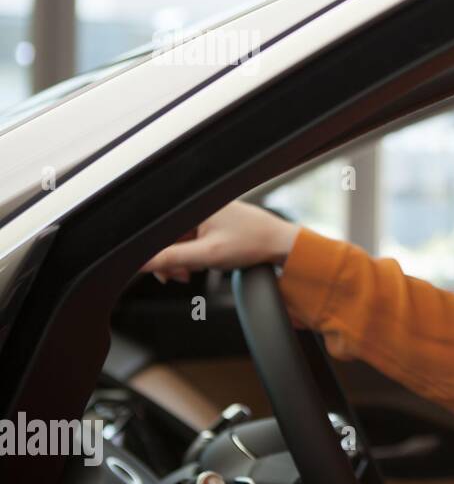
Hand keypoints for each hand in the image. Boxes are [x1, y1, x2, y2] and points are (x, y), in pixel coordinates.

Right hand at [139, 200, 300, 283]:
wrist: (281, 244)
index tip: (158, 269)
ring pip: (178, 241)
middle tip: (180, 277)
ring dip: (182, 260)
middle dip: (170, 260)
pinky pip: (191, 241)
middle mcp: (197, 206)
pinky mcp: (211, 223)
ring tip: (195, 271)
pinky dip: (193, 256)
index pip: (157, 229)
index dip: (152, 251)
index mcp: (193, 206)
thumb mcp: (207, 255)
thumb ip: (171, 259)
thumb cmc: (252, 243)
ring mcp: (204, 214)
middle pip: (166, 236)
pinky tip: (204, 263)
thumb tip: (140, 263)